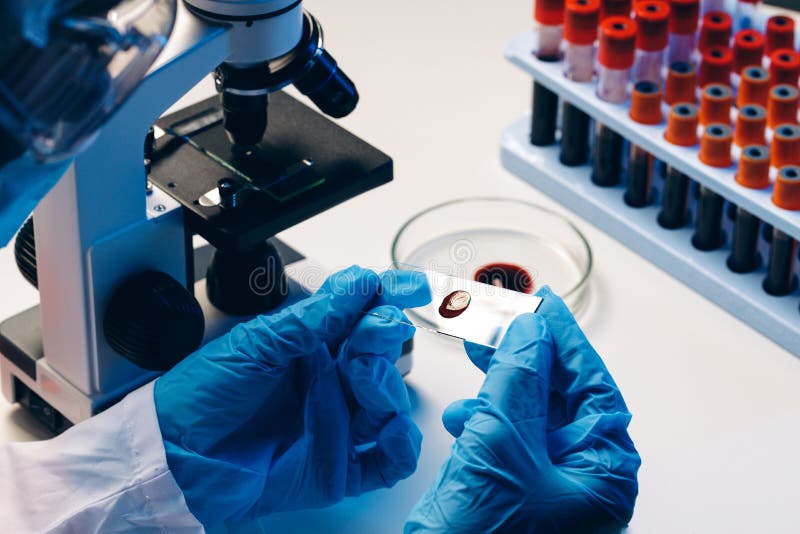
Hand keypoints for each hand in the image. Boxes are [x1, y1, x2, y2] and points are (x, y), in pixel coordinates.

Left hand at [154, 266, 430, 524]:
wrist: (174, 459)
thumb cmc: (202, 395)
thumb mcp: (257, 345)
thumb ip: (314, 318)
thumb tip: (359, 281)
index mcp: (310, 346)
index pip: (361, 315)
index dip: (391, 298)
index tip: (413, 287)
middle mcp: (328, 382)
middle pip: (381, 355)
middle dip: (385, 337)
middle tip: (376, 330)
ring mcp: (336, 424)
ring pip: (388, 403)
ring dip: (387, 387)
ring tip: (365, 379)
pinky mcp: (338, 467)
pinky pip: (386, 461)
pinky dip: (400, 448)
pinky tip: (392, 433)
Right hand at [405, 287, 639, 532]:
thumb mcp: (503, 445)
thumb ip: (519, 380)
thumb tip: (532, 332)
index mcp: (604, 472)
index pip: (592, 386)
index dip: (564, 341)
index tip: (543, 305)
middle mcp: (584, 480)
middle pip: (561, 397)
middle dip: (526, 357)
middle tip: (502, 319)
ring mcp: (548, 488)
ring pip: (529, 414)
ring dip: (500, 384)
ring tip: (477, 356)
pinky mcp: (514, 493)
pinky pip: (507, 439)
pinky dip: (483, 419)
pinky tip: (462, 417)